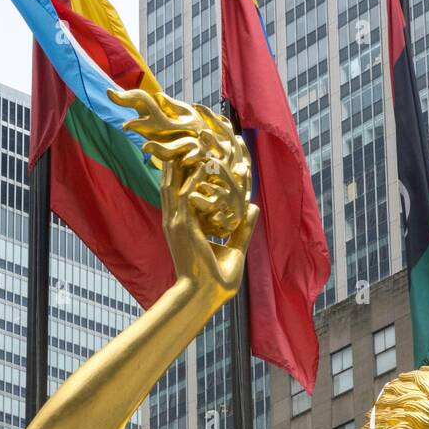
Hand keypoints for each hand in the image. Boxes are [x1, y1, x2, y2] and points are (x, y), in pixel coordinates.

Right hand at [110, 88, 258, 300]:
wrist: (203, 299)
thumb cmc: (217, 284)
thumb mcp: (235, 251)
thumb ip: (243, 228)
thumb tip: (253, 206)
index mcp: (188, 224)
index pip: (185, 188)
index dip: (191, 168)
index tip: (201, 147)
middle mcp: (178, 218)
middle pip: (175, 178)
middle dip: (182, 154)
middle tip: (191, 129)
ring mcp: (176, 220)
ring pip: (174, 179)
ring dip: (182, 157)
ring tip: (190, 132)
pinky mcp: (181, 224)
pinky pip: (183, 191)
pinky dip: (188, 172)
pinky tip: (197, 155)